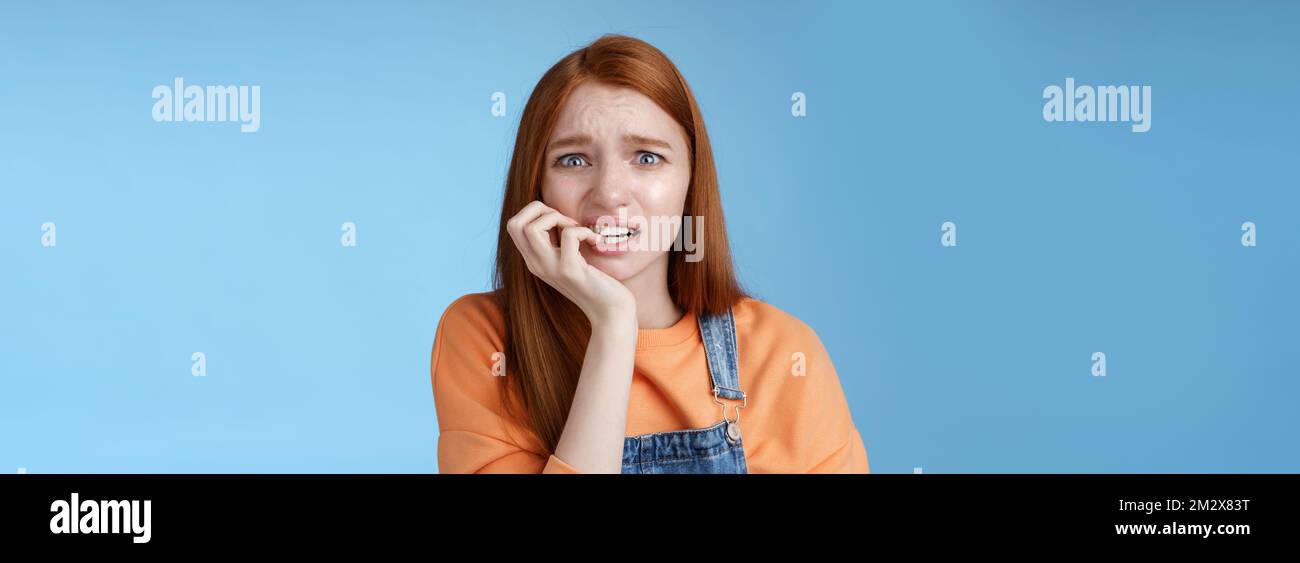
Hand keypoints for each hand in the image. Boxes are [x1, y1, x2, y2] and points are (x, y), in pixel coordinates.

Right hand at [506, 201, 635, 325]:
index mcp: (534, 261)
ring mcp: (551, 269)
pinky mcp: (570, 271)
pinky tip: (596, 241)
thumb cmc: (596, 283)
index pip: (513, 226)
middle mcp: (536, 265)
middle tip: (566, 222)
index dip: (535, 213)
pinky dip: (584, 230)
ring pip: (531, 228)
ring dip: (558, 218)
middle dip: (540, 209)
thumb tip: (554, 213)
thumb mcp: (569, 259)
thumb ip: (557, 242)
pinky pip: (569, 235)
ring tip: (579, 230)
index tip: (559, 221)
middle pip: (514, 224)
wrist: (611, 313)